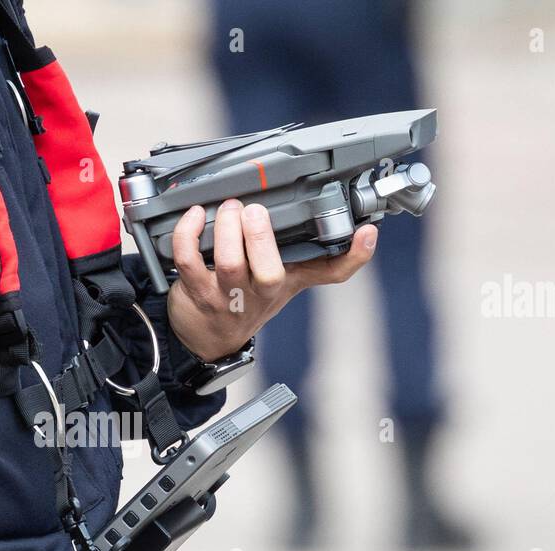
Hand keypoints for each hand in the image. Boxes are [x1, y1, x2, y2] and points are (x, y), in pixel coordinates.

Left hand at [166, 200, 377, 361]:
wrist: (208, 338)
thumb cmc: (251, 300)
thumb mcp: (290, 282)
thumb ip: (321, 260)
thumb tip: (362, 234)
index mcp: (286, 283)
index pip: (328, 273)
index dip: (352, 256)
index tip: (365, 232)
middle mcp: (259, 293)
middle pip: (268, 270)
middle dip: (260, 234)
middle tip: (252, 209)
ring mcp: (226, 295)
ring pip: (229, 263)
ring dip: (227, 229)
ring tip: (228, 208)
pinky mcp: (195, 291)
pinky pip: (189, 260)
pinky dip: (188, 233)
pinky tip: (195, 216)